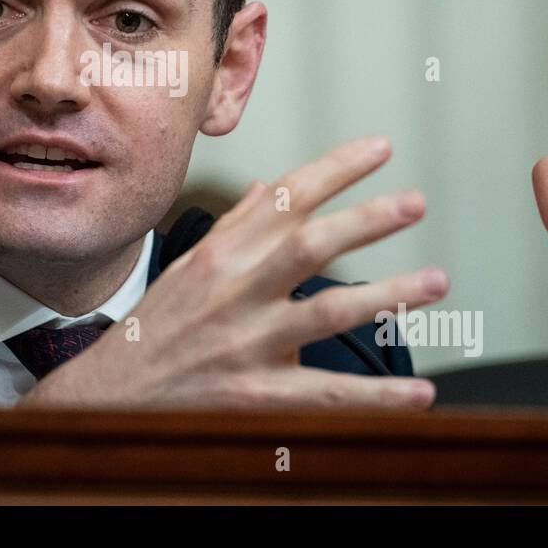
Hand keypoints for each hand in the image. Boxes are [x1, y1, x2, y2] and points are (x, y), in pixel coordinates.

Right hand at [22, 136, 447, 409]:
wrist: (111, 399)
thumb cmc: (156, 330)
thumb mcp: (188, 268)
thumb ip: (235, 227)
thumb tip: (269, 188)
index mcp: (221, 254)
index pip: (285, 197)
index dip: (337, 168)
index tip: (381, 148)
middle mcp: (234, 291)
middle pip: (309, 244)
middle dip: (367, 219)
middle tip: (416, 201)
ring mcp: (246, 343)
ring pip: (327, 312)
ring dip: (387, 294)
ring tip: (436, 281)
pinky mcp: (255, 395)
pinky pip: (325, 395)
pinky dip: (376, 397)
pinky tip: (419, 395)